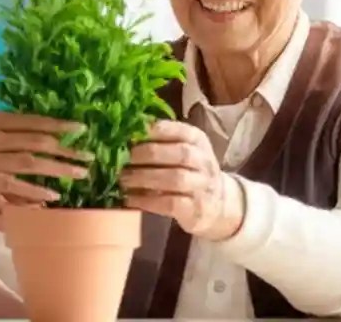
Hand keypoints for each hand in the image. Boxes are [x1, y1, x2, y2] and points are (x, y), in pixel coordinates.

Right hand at [0, 111, 89, 203]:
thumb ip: (0, 128)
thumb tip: (30, 133)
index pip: (32, 120)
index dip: (58, 124)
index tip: (79, 128)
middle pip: (38, 140)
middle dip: (66, 148)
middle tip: (88, 154)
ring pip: (32, 162)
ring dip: (59, 168)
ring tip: (80, 173)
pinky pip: (17, 186)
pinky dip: (37, 190)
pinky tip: (54, 194)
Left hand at [119, 120, 243, 239]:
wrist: (218, 205)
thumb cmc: (189, 171)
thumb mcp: (182, 151)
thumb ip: (159, 141)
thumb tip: (122, 135)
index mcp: (197, 140)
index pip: (179, 130)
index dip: (153, 131)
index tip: (129, 134)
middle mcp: (203, 161)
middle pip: (179, 154)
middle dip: (146, 154)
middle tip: (121, 159)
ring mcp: (202, 186)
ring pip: (175, 178)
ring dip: (144, 178)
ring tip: (123, 180)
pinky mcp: (196, 210)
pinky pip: (170, 203)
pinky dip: (147, 201)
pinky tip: (130, 199)